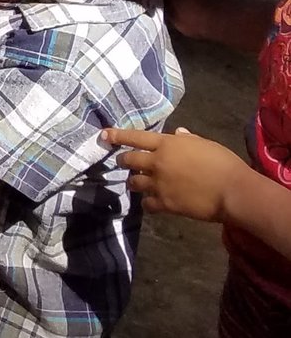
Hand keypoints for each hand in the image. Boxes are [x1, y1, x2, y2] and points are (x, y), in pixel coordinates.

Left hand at [107, 125, 257, 223]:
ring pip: (134, 182)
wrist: (234, 191)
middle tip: (124, 163)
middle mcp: (157, 162)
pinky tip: (152, 204)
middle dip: (123, 161)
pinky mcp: (165, 203)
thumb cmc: (224, 163)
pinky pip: (147, 204)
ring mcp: (159, 184)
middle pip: (129, 160)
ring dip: (134, 182)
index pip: (135, 137)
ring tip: (137, 184)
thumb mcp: (206, 144)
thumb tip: (178, 133)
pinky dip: (148, 203)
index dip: (117, 135)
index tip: (104, 135)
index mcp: (167, 144)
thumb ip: (188, 140)